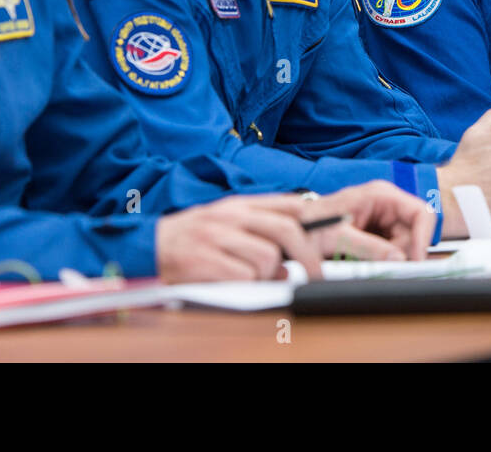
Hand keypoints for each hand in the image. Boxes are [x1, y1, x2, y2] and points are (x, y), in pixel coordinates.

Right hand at [154, 193, 325, 282]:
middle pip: (287, 230)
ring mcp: (219, 236)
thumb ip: (260, 235)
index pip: (290, 205)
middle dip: (309, 257)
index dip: (321, 219)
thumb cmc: (192, 240)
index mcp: (241, 205)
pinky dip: (245, 284)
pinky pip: (245, 276)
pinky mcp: (206, 260)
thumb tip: (288, 264)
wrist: (146, 247)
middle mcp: (232, 215)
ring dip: (266, 274)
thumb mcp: (227, 226)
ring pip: (268, 257)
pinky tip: (229, 280)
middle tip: (316, 278)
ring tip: (245, 275)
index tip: (344, 231)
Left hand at [308, 180, 435, 261]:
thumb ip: (371, 247)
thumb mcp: (340, 237)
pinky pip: (392, 251)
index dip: (423, 238)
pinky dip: (382, 261)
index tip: (414, 261)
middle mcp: (386, 205)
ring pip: (404, 246)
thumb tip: (399, 260)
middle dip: (401, 253)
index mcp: (382, 195)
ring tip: (362, 260)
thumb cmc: (312, 224)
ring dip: (389, 258)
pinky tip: (362, 260)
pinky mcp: (378, 234)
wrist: (293, 229)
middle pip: (414, 233)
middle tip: (379, 266)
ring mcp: (383, 219)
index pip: (421, 213)